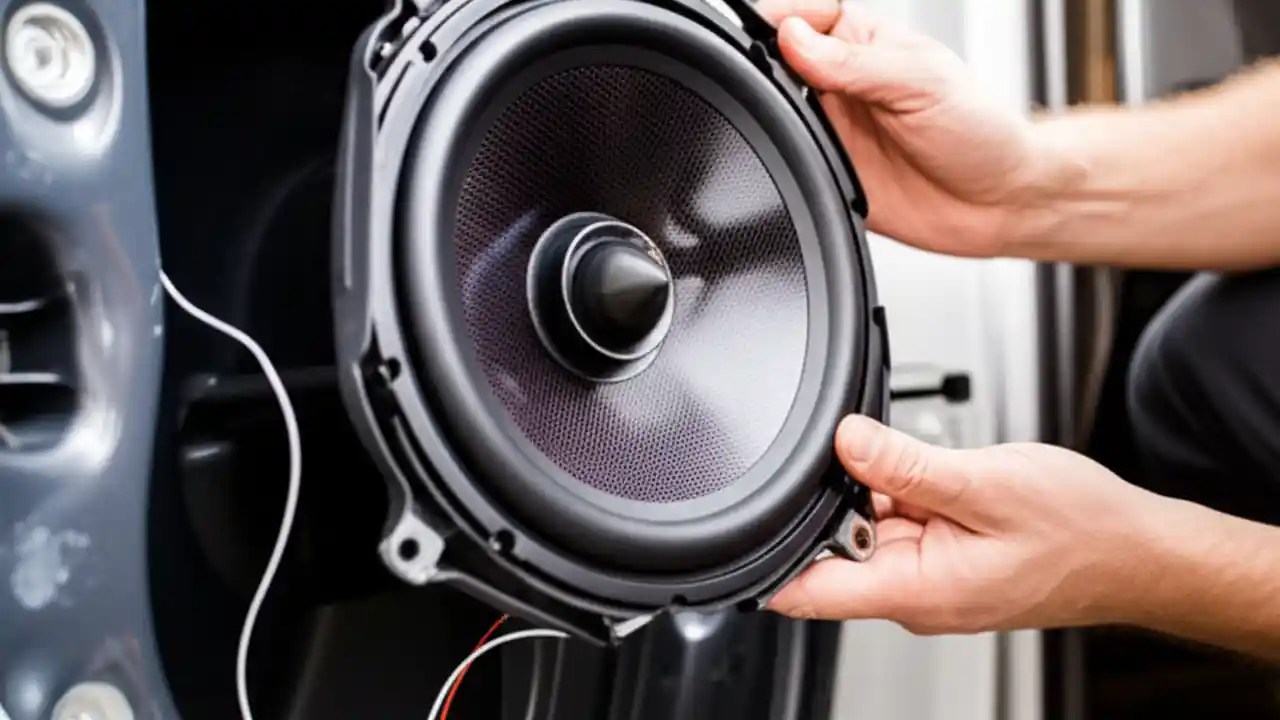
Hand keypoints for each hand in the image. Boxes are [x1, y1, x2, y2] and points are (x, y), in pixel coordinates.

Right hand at [754, 0, 1064, 256]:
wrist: (998, 203)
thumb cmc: (980, 131)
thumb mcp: (921, 81)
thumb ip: (853, 61)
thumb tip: (793, 37)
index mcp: (863, 41)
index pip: (803, 13)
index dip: (779, 19)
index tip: (767, 35)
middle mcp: (841, 82)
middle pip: (776, 61)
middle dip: (765, 71)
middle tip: (779, 88)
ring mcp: (831, 128)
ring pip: (774, 113)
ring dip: (773, 119)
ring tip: (797, 126)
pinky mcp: (825, 172)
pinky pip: (786, 163)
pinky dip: (782, 163)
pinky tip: (800, 159)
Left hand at [768, 415, 1174, 633]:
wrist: (1135, 550)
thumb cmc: (1081, 532)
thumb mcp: (985, 484)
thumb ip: (905, 466)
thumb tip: (844, 441)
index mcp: (915, 591)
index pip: (807, 592)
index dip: (764, 562)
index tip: (736, 529)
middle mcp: (914, 592)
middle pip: (832, 546)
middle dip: (837, 498)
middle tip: (871, 457)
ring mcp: (927, 575)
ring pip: (866, 526)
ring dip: (878, 491)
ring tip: (925, 468)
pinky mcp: (941, 556)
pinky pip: (899, 520)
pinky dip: (904, 491)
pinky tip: (934, 475)